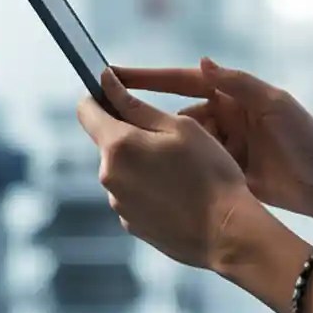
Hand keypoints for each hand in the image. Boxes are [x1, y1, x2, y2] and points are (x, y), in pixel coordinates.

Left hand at [76, 68, 262, 269]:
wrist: (226, 231)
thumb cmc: (210, 172)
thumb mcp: (180, 127)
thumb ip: (137, 105)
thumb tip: (105, 80)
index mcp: (119, 146)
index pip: (87, 111)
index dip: (100, 96)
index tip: (117, 94)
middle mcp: (109, 176)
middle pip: (110, 142)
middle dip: (133, 134)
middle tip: (173, 139)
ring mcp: (118, 204)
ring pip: (124, 169)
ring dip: (143, 162)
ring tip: (182, 171)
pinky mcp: (130, 224)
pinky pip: (134, 194)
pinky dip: (150, 188)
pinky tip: (180, 194)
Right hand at [112, 58, 312, 218]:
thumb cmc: (307, 139)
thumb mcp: (275, 104)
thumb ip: (239, 83)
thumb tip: (203, 61)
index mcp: (237, 95)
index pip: (185, 81)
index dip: (151, 78)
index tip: (117, 73)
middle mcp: (227, 116)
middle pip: (178, 115)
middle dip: (150, 118)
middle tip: (112, 122)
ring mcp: (225, 145)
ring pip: (182, 144)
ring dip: (162, 148)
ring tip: (129, 153)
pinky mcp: (226, 171)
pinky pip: (194, 166)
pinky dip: (177, 170)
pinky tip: (153, 176)